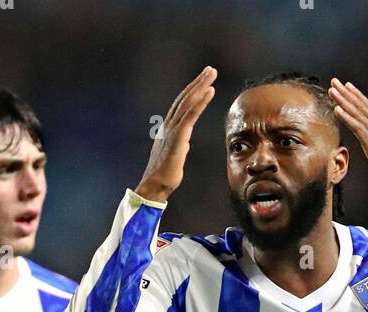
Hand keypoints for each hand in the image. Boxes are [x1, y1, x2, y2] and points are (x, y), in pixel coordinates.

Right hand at [135, 66, 217, 203]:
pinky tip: (210, 91)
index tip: (203, 81)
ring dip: (201, 86)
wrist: (155, 185)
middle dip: (198, 82)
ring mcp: (172, 129)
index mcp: (168, 128)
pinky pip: (190, 115)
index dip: (193, 92)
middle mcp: (169, 124)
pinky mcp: (178, 136)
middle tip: (211, 69)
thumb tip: (185, 141)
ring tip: (212, 74)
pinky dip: (200, 102)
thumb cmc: (165, 175)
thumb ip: (180, 144)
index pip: (182, 105)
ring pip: (188, 102)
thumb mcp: (175, 154)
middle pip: (185, 98)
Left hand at [327, 78, 367, 213]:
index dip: (358, 99)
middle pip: (364, 109)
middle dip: (348, 94)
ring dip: (345, 101)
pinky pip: (359, 130)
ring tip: (332, 89)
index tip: (347, 87)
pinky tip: (336, 109)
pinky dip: (347, 118)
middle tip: (334, 81)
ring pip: (360, 116)